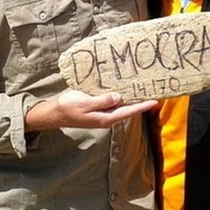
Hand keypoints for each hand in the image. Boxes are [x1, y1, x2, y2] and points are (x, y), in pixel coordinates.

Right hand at [26, 89, 156, 130]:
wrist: (55, 113)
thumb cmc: (68, 107)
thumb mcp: (85, 102)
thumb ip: (102, 101)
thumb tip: (118, 98)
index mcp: (105, 118)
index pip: (128, 111)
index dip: (141, 106)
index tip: (154, 101)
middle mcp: (106, 117)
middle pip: (127, 109)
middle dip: (140, 102)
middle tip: (153, 93)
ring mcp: (102, 114)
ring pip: (121, 106)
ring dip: (131, 99)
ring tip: (143, 91)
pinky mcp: (97, 109)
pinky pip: (112, 103)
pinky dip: (120, 97)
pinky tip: (124, 91)